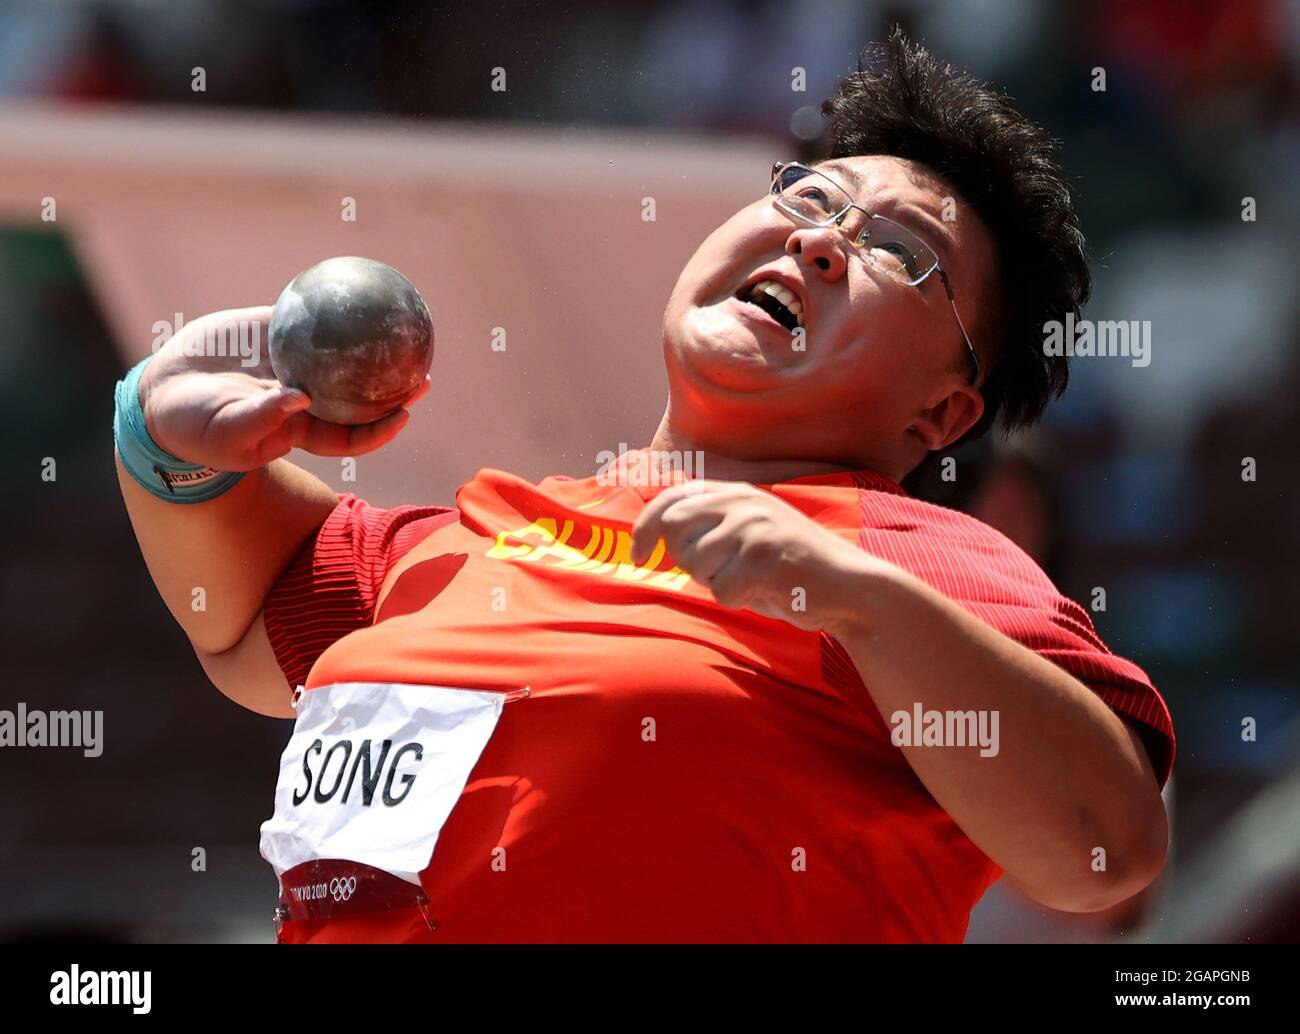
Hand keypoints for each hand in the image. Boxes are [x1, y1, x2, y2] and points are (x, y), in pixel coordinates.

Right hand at [138, 306, 430, 470]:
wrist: (164, 395)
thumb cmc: (195, 427)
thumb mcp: (228, 431)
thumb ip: (264, 419)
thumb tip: (303, 400)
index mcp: (301, 429)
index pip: (352, 434)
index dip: (381, 428)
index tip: (405, 414)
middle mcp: (306, 398)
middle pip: (360, 397)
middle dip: (395, 390)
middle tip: (424, 374)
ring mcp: (293, 366)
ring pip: (341, 356)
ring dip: (371, 344)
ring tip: (402, 326)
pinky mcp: (274, 336)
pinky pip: (308, 320)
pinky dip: (328, 308)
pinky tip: (350, 289)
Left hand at [630, 479, 875, 631]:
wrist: (852, 588)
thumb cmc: (795, 569)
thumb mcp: (753, 531)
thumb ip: (714, 525)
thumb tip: (658, 534)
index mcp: (737, 492)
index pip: (671, 499)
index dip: (645, 527)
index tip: (637, 555)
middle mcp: (742, 501)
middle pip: (674, 528)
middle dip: (684, 559)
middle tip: (716, 574)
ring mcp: (752, 526)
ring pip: (695, 564)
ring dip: (718, 584)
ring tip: (753, 581)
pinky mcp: (762, 556)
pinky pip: (722, 591)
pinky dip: (740, 601)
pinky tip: (768, 592)